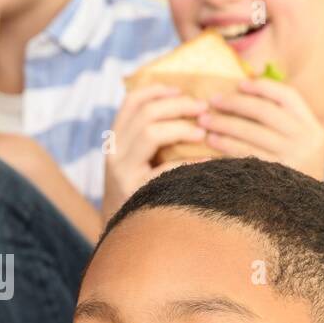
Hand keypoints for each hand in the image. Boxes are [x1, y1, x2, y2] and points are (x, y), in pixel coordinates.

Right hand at [103, 86, 207, 216]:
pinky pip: (167, 169)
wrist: (121, 234)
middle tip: (203, 108)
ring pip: (150, 133)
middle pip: (145, 114)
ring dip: (182, 129)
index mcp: (114, 141)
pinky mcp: (136, 192)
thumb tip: (188, 107)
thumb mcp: (135, 161)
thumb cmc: (138, 192)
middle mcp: (114, 154)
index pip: (130, 103)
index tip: (182, 89)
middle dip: (178, 106)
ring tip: (202, 133)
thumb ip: (149, 137)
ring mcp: (123, 173)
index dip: (157, 90)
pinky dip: (191, 162)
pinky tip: (209, 161)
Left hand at [197, 77, 323, 180]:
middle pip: (265, 112)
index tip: (239, 83)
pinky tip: (211, 142)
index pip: (288, 96)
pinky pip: (244, 155)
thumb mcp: (301, 145)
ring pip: (251, 133)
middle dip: (235, 103)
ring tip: (205, 121)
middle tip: (212, 101)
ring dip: (224, 124)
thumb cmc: (296, 171)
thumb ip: (283, 122)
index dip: (263, 87)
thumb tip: (246, 90)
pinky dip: (226, 146)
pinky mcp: (274, 176)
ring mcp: (292, 159)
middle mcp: (306, 141)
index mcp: (313, 127)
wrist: (308, 212)